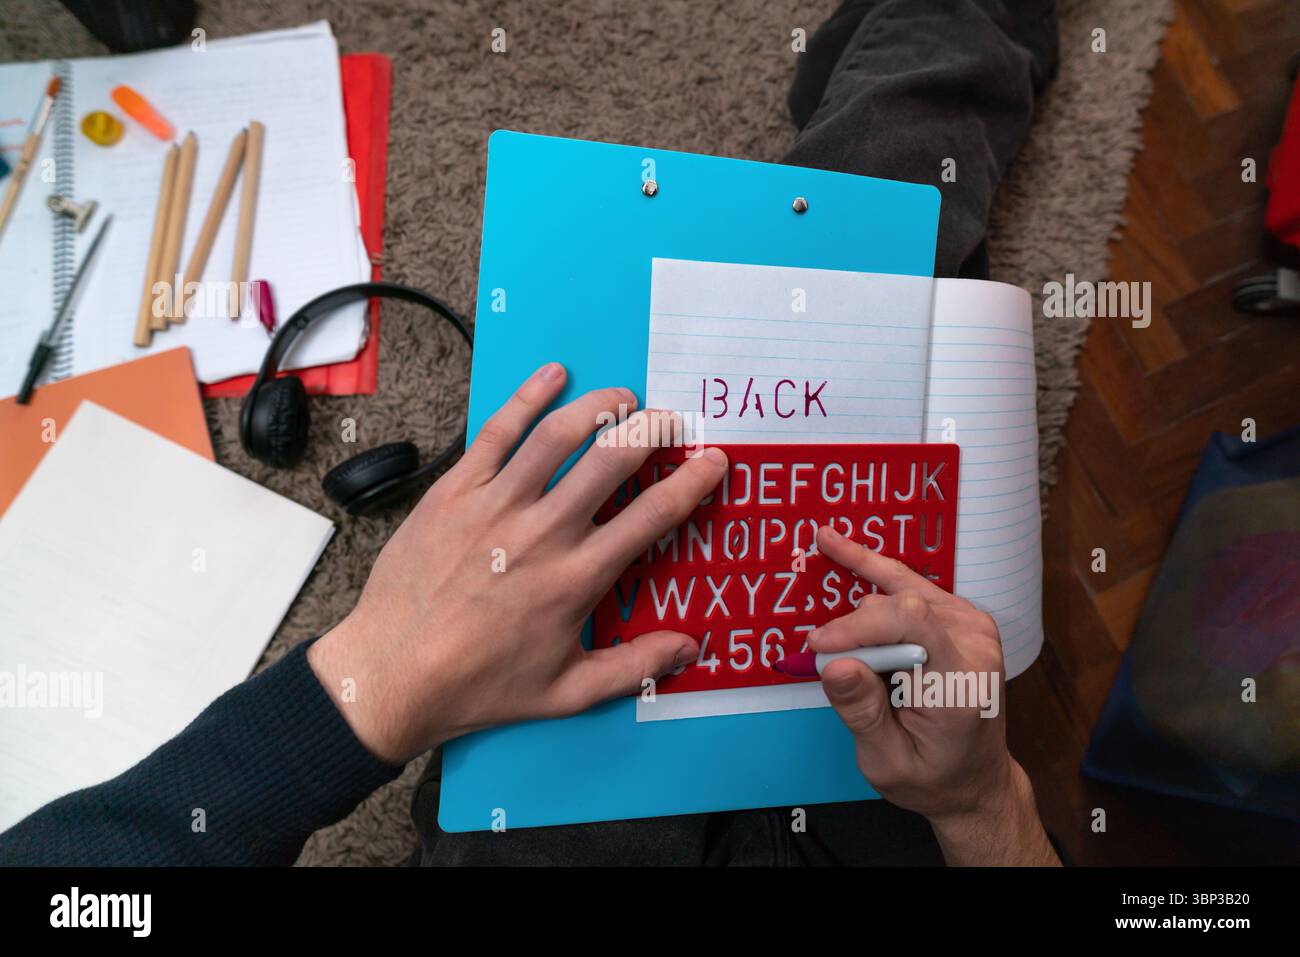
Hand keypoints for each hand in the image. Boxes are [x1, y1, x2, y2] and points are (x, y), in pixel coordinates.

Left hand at [308, 362, 726, 763]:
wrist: (392, 674)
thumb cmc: (479, 686)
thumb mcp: (567, 692)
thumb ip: (634, 667)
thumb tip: (689, 648)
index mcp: (577, 579)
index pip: (652, 516)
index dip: (691, 481)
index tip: (712, 460)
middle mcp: (543, 533)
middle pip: (613, 459)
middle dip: (653, 428)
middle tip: (670, 419)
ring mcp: (496, 506)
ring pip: (559, 435)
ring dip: (600, 404)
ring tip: (623, 395)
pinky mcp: (455, 492)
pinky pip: (498, 431)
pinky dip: (529, 397)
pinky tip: (553, 376)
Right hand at [812, 524, 1058, 865]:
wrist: (974, 781)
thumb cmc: (933, 777)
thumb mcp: (887, 762)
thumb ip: (862, 711)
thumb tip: (833, 664)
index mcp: (962, 682)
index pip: (909, 622)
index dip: (856, 627)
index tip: (818, 647)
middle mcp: (975, 644)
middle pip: (898, 606)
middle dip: (852, 632)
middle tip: (821, 658)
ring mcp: (971, 625)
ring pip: (898, 589)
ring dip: (859, 598)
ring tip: (827, 577)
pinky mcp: (959, 617)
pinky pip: (908, 586)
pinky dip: (871, 571)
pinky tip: (838, 546)